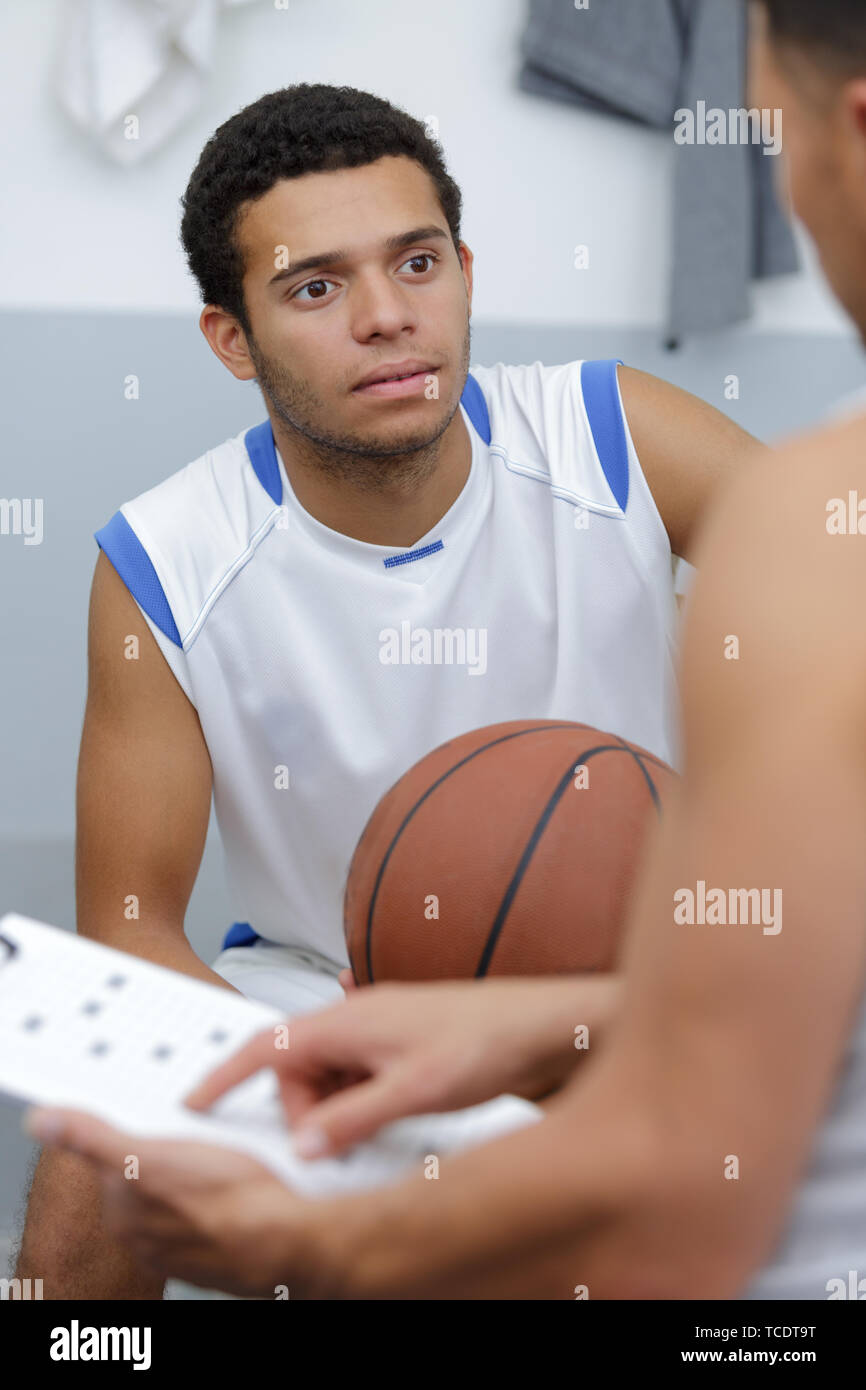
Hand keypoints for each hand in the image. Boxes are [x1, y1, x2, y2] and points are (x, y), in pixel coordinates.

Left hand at [22, 1107, 318, 1297]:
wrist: (290, 1238)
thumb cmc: (232, 1200)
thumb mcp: (149, 1153)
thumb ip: (92, 1137)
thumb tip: (45, 1121)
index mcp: (120, 1210)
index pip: (114, 1153)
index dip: (140, 1130)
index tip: (163, 1122)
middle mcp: (143, 1233)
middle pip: (147, 1169)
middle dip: (171, 1148)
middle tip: (200, 1139)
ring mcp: (178, 1242)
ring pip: (181, 1186)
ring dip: (198, 1169)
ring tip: (224, 1161)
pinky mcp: (211, 1247)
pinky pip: (208, 1205)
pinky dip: (218, 1193)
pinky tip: (236, 1186)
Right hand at [186, 975, 618, 1158]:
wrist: (544, 1025)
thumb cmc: (489, 1039)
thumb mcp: (414, 1091)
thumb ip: (352, 1119)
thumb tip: (306, 1143)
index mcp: (348, 1018)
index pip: (267, 1044)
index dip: (226, 1073)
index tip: (198, 1099)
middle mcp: (358, 1017)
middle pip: (297, 1069)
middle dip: (304, 1111)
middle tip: (335, 1143)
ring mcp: (381, 1029)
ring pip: (330, 1076)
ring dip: (339, 1109)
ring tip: (379, 1127)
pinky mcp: (402, 1043)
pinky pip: (359, 1076)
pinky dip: (362, 1101)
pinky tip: (393, 1115)